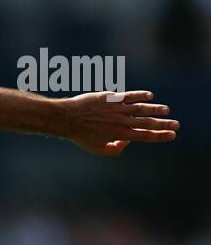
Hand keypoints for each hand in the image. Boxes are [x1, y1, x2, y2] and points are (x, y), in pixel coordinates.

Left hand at [59, 91, 178, 156]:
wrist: (68, 118)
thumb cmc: (81, 136)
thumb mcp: (97, 149)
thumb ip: (114, 150)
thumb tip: (127, 143)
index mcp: (119, 135)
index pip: (145, 136)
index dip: (160, 136)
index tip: (172, 136)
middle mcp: (121, 122)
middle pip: (148, 123)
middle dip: (164, 125)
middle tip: (177, 125)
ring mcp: (118, 109)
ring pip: (142, 108)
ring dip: (156, 109)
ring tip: (167, 111)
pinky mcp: (112, 98)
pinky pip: (130, 96)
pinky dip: (141, 95)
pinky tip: (150, 95)